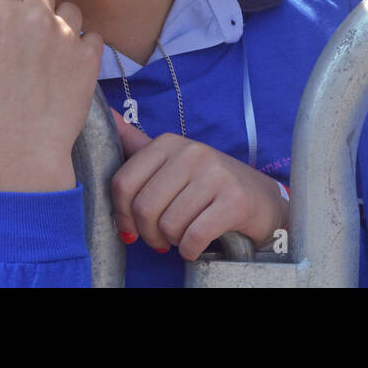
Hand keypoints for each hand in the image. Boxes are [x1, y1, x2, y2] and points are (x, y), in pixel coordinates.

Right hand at [0, 0, 102, 191]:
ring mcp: (67, 35)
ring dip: (61, 24)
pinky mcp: (90, 55)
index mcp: (0, 18)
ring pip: (70, 9)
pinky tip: (72, 66)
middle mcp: (36, 18)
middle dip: (34, 2)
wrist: (27, 149)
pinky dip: (84, 47)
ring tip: (53, 51)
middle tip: (29, 28)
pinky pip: (91, 36)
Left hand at [111, 112, 287, 259]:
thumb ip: (137, 145)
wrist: (259, 200)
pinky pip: (194, 237)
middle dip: (149, 234)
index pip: (123, 184)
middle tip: (162, 238)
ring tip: (184, 235)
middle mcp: (193, 152)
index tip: (133, 227)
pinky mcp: (235, 200)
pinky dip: (190, 251)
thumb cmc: (207, 186)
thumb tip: (108, 117)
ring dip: (173, 242)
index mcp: (169, 142)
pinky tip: (197, 246)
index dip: (122, 215)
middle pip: (144, 208)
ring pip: (169, 225)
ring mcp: (216, 174)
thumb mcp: (172, 163)